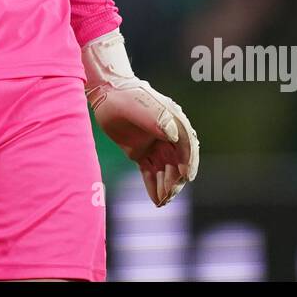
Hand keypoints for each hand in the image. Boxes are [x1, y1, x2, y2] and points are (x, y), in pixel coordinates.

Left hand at [81, 29, 198, 205]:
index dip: (189, 162)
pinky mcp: (142, 154)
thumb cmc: (125, 96)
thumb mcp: (140, 105)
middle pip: (178, 163)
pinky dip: (153, 187)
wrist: (107, 94)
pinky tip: (156, 201)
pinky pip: (150, 173)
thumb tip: (175, 136)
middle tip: (169, 194)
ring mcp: (155, 146)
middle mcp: (168, 137)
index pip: (188, 145)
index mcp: (174, 123)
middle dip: (176, 180)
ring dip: (166, 187)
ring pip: (165, 171)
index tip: (186, 176)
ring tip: (163, 202)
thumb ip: (157, 119)